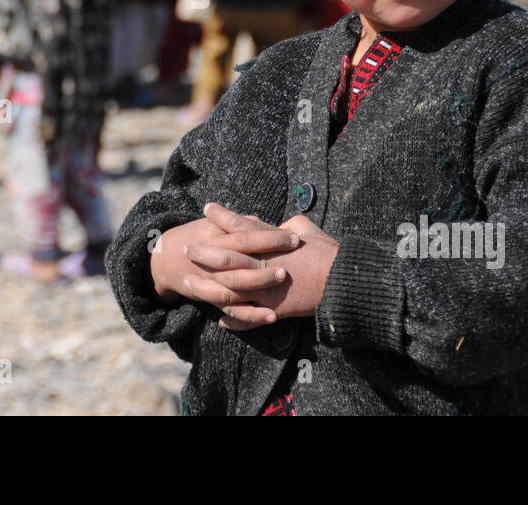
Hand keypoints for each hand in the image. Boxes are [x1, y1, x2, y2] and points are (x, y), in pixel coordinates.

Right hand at [150, 204, 297, 306]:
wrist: (167, 258)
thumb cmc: (199, 236)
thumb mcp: (215, 225)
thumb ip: (239, 223)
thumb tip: (263, 222)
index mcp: (216, 237)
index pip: (246, 236)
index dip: (271, 237)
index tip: (295, 238)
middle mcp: (212, 261)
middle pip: (240, 264)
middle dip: (265, 267)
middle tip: (289, 267)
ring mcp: (212, 282)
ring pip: (235, 290)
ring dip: (259, 290)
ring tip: (282, 290)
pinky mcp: (214, 299)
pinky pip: (233, 312)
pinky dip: (251, 317)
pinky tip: (272, 317)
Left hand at [190, 209, 338, 330]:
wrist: (342, 281)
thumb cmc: (327, 252)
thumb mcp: (306, 229)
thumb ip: (288, 225)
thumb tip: (281, 222)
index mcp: (272, 243)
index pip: (242, 226)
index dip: (223, 216)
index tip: (207, 208)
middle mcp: (264, 265)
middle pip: (227, 258)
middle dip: (204, 253)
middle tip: (185, 248)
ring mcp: (267, 289)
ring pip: (230, 289)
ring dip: (207, 287)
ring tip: (188, 285)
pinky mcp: (273, 310)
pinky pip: (248, 317)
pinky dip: (233, 320)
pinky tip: (219, 320)